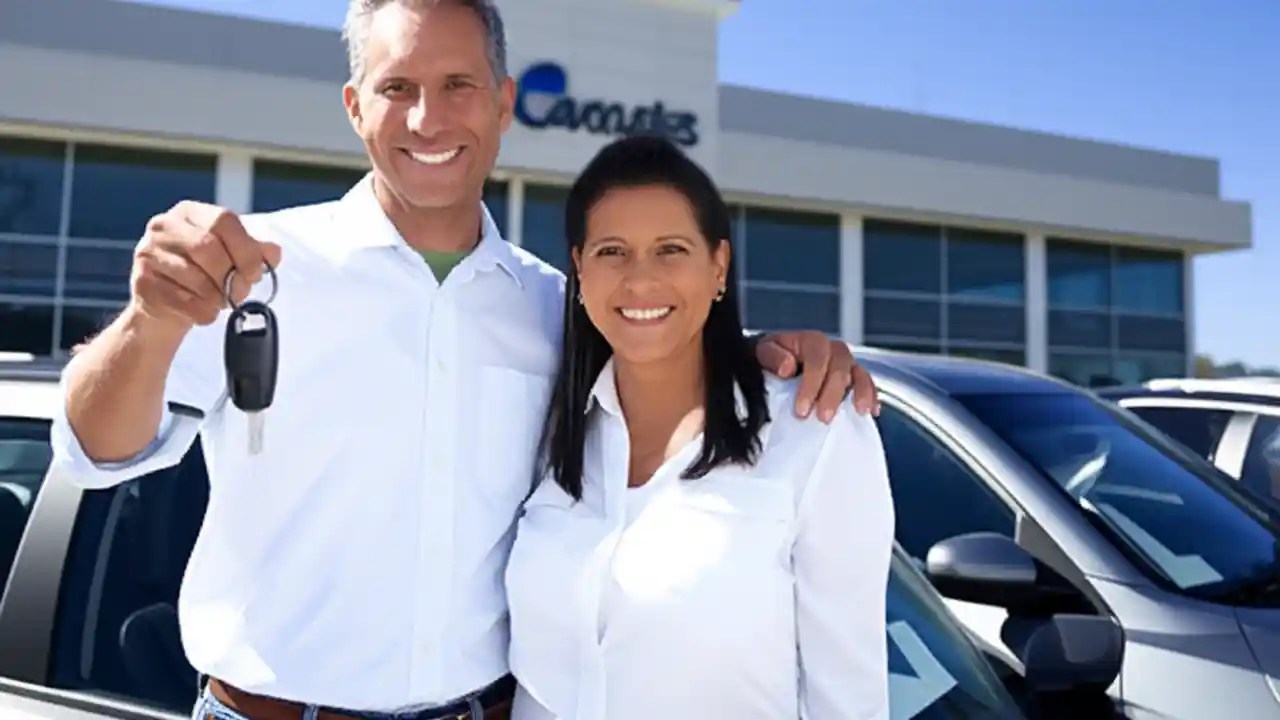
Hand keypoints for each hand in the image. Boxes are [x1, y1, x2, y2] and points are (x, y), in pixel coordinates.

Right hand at [130, 200, 281, 330]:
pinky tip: (203, 311)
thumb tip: (273, 252)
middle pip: (207, 248)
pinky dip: (202, 312)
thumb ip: (256, 252)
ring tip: (219, 301)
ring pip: (194, 277)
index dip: (246, 249)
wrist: (168, 307)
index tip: (256, 273)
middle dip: (230, 276)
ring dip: (216, 297)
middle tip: (238, 293)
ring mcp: (147, 253)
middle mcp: (164, 226)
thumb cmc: (207, 276)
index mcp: (191, 213)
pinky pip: (181, 301)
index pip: (224, 220)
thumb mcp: (234, 259)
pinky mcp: (141, 283)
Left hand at [755, 331, 879, 421]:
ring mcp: (844, 363)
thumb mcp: (760, 354)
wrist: (771, 367)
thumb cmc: (767, 361)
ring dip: (860, 392)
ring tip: (859, 412)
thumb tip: (788, 367)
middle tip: (823, 418)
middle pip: (840, 366)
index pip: (817, 356)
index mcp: (809, 341)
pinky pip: (867, 383)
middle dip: (833, 393)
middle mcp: (831, 349)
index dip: (812, 382)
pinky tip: (872, 411)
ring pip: (858, 372)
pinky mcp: (852, 378)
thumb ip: (772, 356)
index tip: (801, 409)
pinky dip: (871, 395)